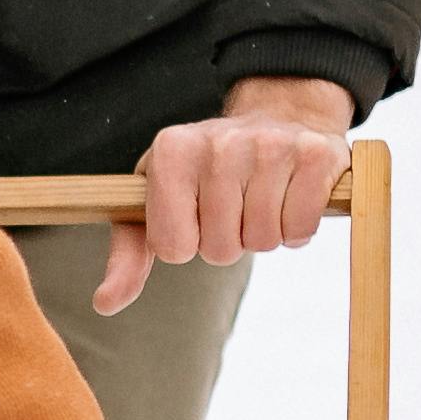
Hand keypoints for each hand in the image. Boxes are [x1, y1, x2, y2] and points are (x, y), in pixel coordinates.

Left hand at [93, 75, 351, 314]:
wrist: (279, 117)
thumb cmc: (208, 172)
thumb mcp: (158, 202)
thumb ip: (129, 255)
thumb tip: (106, 303)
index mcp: (171, 152)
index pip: (173, 248)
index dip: (188, 242)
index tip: (196, 213)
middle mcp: (218, 144)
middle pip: (221, 250)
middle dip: (229, 240)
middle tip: (235, 205)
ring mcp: (269, 145)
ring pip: (262, 242)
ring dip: (264, 234)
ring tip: (262, 197)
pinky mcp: (315, 155)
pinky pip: (299, 231)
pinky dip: (297, 229)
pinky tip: (290, 196)